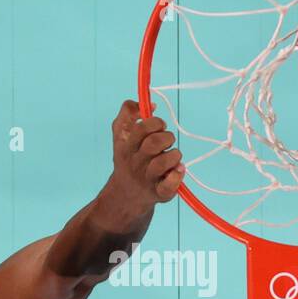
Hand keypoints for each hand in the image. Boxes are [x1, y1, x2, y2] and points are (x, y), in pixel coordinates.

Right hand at [95, 100, 183, 224]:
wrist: (125, 194)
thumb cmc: (128, 158)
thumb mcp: (120, 135)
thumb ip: (128, 112)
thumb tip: (150, 104)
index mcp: (126, 146)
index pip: (141, 128)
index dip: (155, 122)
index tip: (159, 126)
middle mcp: (134, 162)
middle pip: (155, 143)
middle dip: (167, 137)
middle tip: (167, 142)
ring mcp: (146, 179)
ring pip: (165, 161)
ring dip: (175, 155)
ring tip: (172, 157)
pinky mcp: (159, 194)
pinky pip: (170, 185)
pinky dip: (177, 175)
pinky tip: (177, 170)